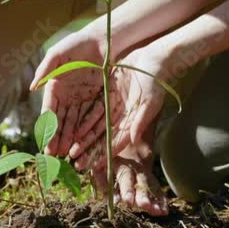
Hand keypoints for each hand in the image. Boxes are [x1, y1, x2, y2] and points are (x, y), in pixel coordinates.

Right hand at [30, 28, 107, 157]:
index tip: (45, 141)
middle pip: (61, 120)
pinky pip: (90, 117)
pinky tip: (83, 143)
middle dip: (57, 138)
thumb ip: (45, 69)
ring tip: (67, 154)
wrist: (102, 39)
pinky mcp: (96, 98)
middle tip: (54, 156)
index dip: (47, 126)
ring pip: (74, 122)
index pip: (49, 110)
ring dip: (70, 139)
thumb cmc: (77, 44)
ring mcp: (81, 98)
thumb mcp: (58, 54)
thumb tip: (32, 87)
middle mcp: (67, 95)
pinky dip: (86, 130)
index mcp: (54, 85)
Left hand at [75, 47, 169, 171]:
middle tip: (76, 164)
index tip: (94, 167)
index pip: (116, 142)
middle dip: (90, 151)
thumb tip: (133, 140)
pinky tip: (74, 131)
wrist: (153, 60)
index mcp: (132, 122)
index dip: (105, 155)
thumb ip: (140, 121)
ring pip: (96, 126)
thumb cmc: (156, 83)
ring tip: (72, 152)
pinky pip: (93, 110)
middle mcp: (122, 117)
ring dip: (84, 139)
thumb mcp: (150, 102)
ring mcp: (114, 106)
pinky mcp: (108, 94)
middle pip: (103, 137)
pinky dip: (84, 120)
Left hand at [90, 134, 167, 215]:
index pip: (125, 177)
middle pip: (142, 182)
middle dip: (144, 195)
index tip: (128, 201)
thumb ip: (104, 183)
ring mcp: (146, 173)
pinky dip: (162, 200)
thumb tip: (112, 201)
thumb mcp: (100, 167)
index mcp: (122, 164)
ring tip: (159, 212)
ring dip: (156, 200)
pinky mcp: (152, 179)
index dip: (127, 189)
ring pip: (152, 186)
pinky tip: (165, 211)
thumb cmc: (107, 162)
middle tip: (145, 206)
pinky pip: (158, 189)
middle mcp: (136, 168)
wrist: (125, 146)